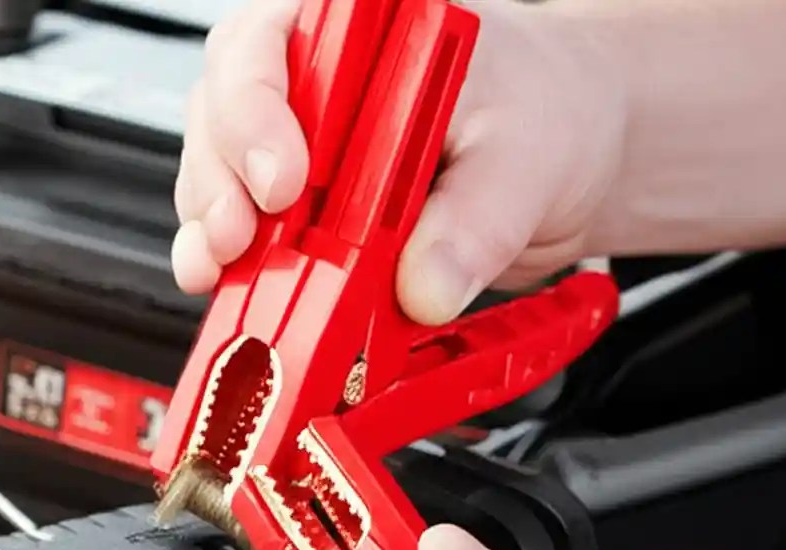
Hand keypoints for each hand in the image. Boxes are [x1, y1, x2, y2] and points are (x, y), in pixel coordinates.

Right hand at [172, 0, 627, 324]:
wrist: (566, 153)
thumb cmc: (549, 112)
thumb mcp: (529, 158)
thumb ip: (474, 224)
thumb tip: (420, 285)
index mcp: (367, 25)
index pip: (273, 42)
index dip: (259, 112)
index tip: (287, 183)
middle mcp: (318, 72)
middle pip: (224, 108)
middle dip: (225, 181)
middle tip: (246, 240)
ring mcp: (299, 138)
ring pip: (219, 170)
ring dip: (220, 229)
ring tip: (236, 272)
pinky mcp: (298, 203)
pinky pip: (245, 227)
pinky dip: (238, 266)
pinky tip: (238, 286)